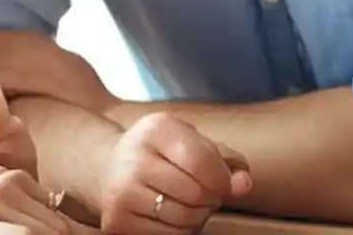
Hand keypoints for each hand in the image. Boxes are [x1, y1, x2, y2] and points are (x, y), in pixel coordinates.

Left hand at [0, 31, 118, 113]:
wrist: (111, 119)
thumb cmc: (89, 107)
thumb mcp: (67, 76)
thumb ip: (43, 70)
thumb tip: (13, 74)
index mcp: (52, 48)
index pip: (11, 37)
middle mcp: (49, 51)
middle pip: (0, 45)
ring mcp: (48, 64)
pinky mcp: (45, 80)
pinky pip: (7, 78)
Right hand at [98, 113, 250, 233]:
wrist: (109, 167)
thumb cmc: (163, 154)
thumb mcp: (194, 142)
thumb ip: (227, 160)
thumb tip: (243, 185)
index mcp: (156, 129)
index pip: (201, 162)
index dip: (222, 179)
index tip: (224, 182)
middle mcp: (133, 158)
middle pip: (195, 193)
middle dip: (210, 197)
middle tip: (203, 191)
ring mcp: (120, 192)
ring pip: (183, 218)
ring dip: (198, 216)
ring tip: (189, 202)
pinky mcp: (116, 221)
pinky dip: (179, 230)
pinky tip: (171, 214)